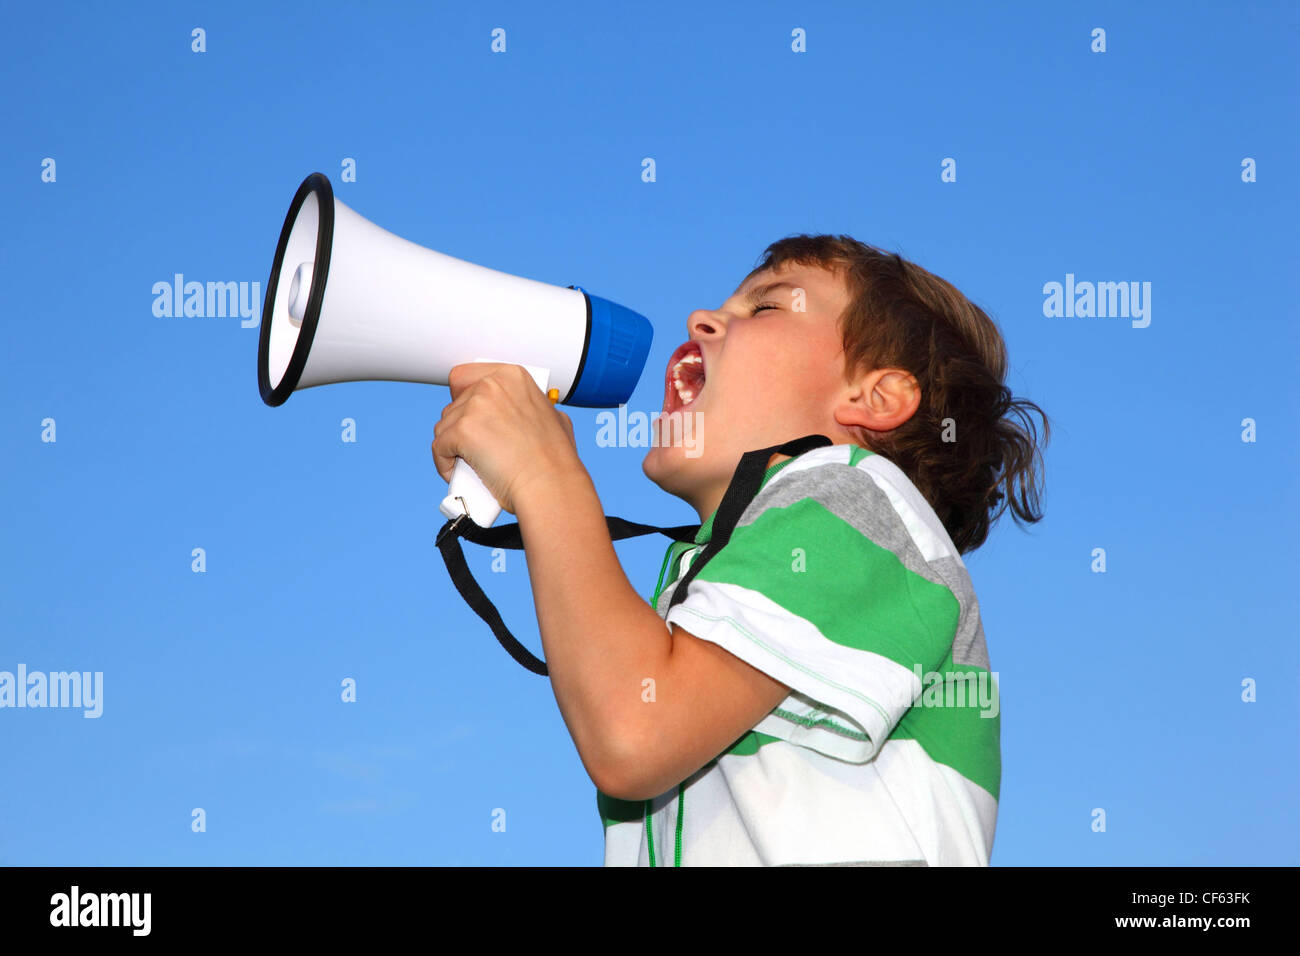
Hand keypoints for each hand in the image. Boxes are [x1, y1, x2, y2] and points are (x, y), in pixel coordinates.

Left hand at [431, 363, 579, 515]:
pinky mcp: (462, 431)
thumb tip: (523, 411)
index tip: (470, 416)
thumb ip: (530, 408)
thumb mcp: (553, 418)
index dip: (464, 400)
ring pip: (445, 426)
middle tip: (476, 449)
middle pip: (455, 405)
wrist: (549, 485)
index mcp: (512, 377)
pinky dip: (445, 463)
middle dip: (461, 428)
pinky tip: (459, 474)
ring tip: (470, 464)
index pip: (465, 377)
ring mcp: (475, 406)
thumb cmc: (555, 462)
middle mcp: (492, 385)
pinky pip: (439, 447)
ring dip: (452, 447)